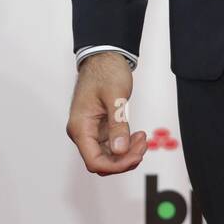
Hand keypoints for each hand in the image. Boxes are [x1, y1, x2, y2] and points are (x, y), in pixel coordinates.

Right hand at [66, 52, 146, 175]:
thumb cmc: (106, 71)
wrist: (104, 57)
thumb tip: (119, 150)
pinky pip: (112, 146)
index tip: (135, 156)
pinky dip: (125, 146)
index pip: (94, 161)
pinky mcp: (100, 128)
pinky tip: (137, 136)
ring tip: (142, 139)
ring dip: (127, 153)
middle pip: (102, 162)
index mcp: (80, 127)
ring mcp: (91, 131)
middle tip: (143, 144)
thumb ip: (117, 124)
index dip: (116, 165)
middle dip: (124, 159)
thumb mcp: (115, 96)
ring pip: (108, 156)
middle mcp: (83, 132)